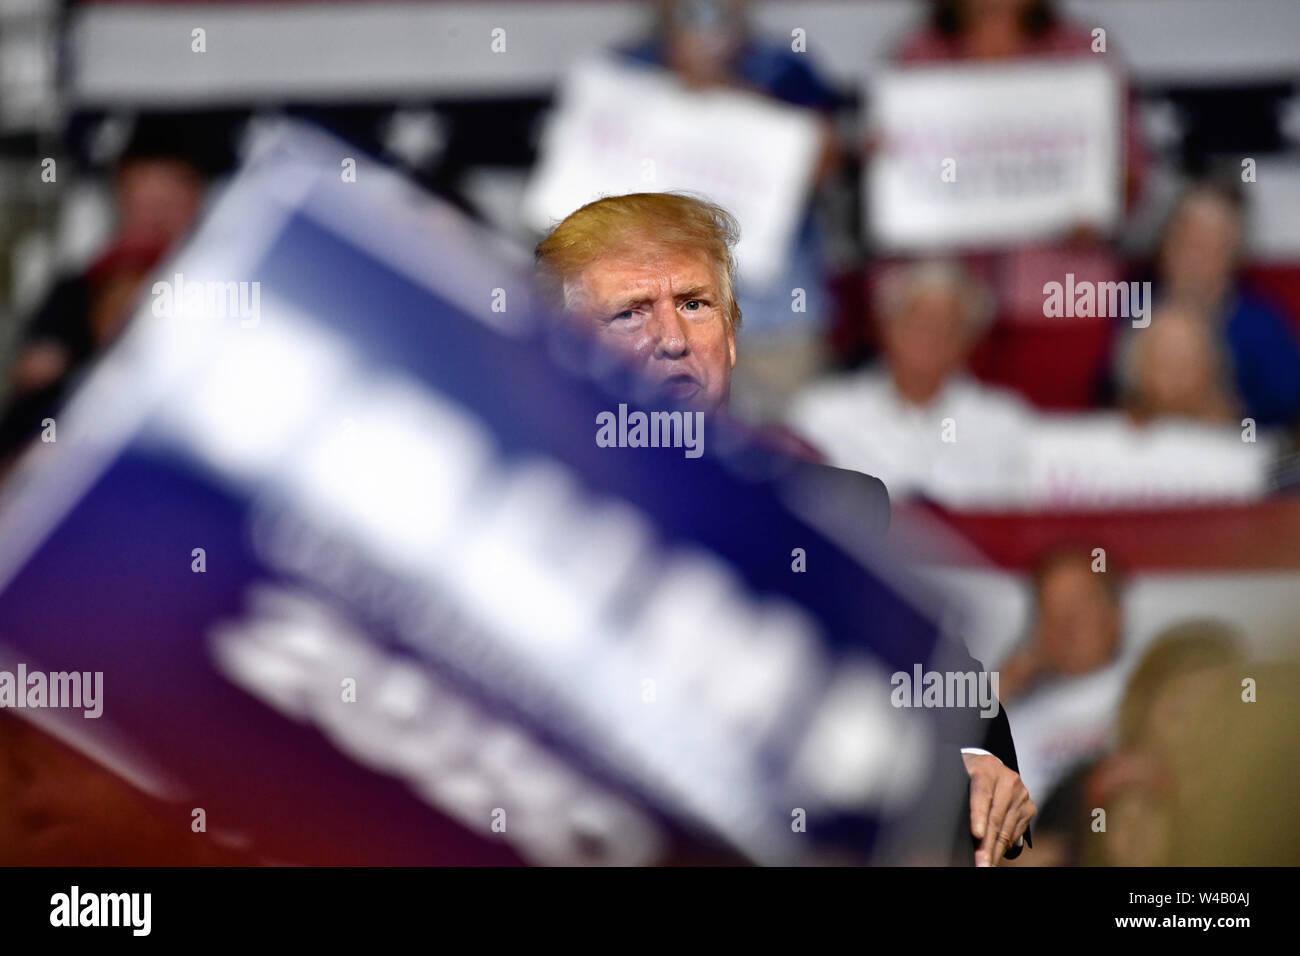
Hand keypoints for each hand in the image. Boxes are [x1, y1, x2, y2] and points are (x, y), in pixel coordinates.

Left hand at [962, 751, 1035, 866]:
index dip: (978, 816)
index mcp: (986, 769)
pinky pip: (1016, 831)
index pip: (982, 794)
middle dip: (987, 844)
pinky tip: (996, 854)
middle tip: (980, 863)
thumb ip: (955, 792)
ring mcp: (1021, 794)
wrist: (990, 764)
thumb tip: (942, 818)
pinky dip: (1005, 845)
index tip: (976, 835)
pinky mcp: (1028, 806)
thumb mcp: (958, 775)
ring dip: (996, 850)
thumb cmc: (968, 773)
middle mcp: (1007, 780)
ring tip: (987, 864)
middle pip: (995, 817)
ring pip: (1006, 828)